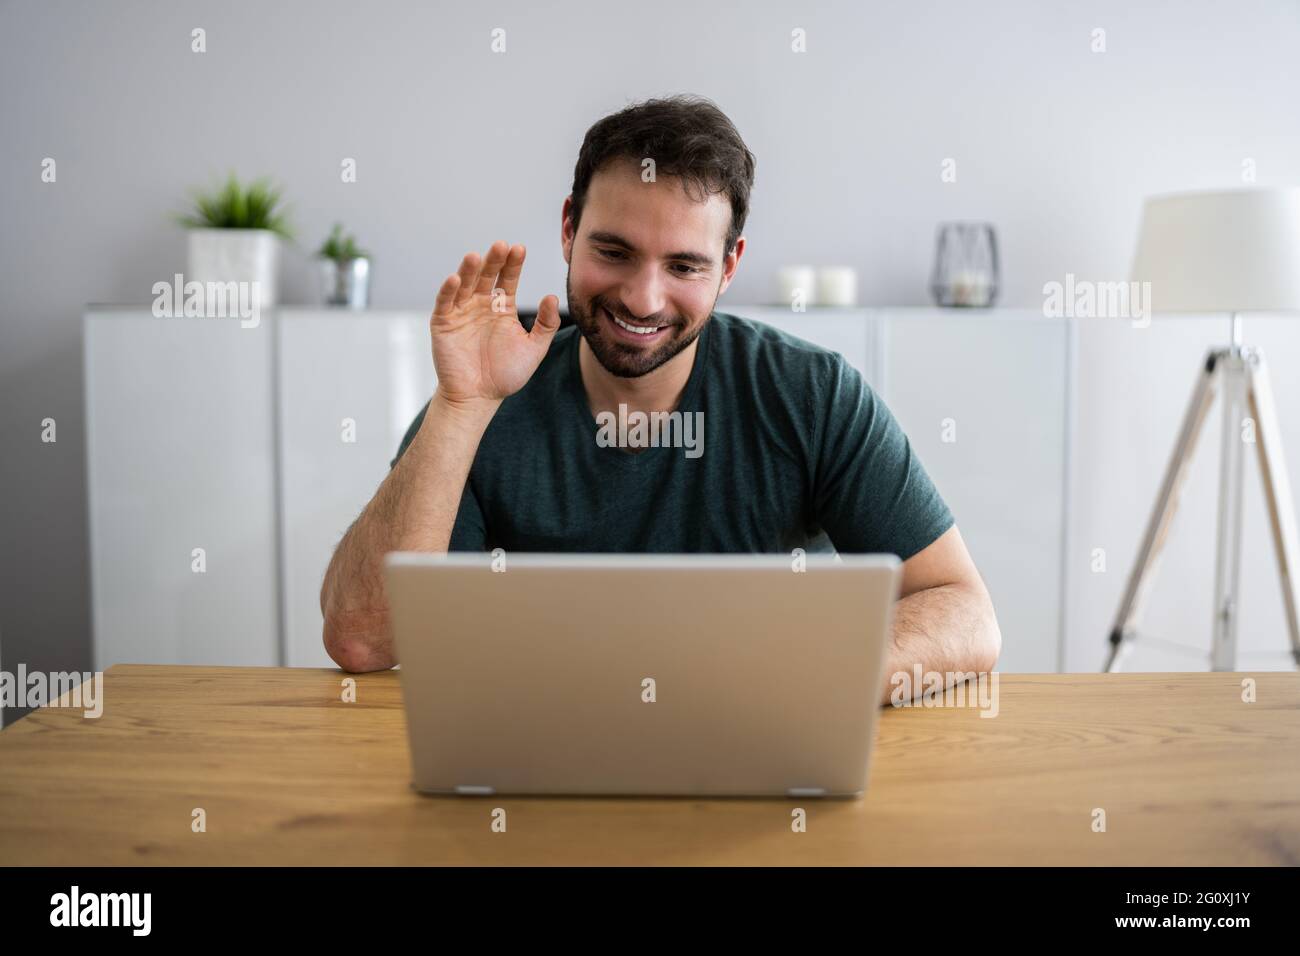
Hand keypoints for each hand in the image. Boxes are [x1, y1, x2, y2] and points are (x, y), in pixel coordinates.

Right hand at [428, 240, 561, 407]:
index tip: (520, 249)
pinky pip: (445, 303)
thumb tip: (552, 296)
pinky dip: (448, 290)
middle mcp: (481, 305)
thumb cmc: (506, 375)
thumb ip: (545, 325)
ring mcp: (461, 312)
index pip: (508, 279)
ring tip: (477, 256)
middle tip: (501, 246)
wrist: (479, 398)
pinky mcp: (443, 323)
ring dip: (469, 270)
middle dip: (494, 261)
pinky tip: (455, 278)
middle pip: (487, 276)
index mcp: (502, 308)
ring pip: (465, 284)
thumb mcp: (533, 349)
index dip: (513, 264)